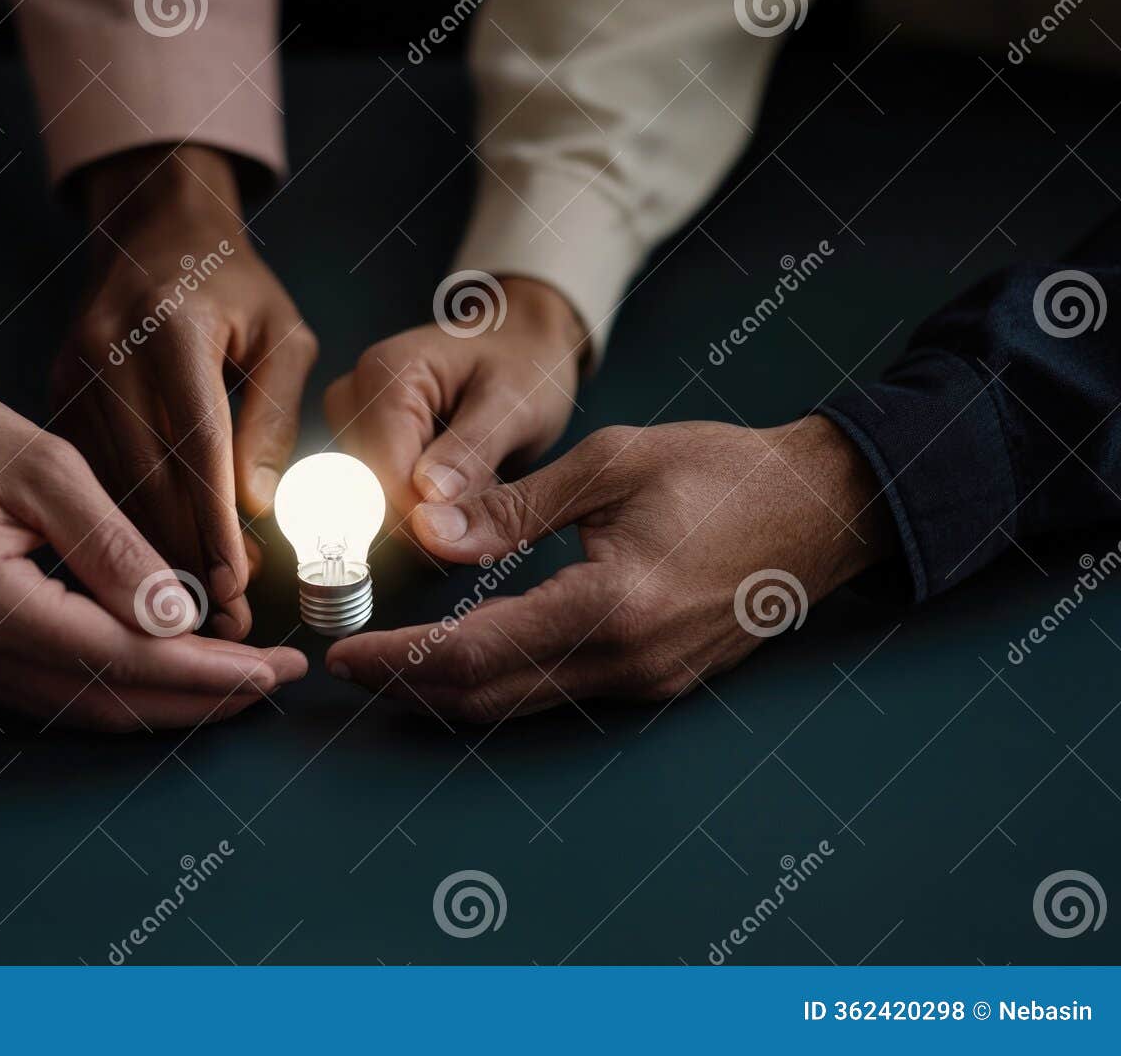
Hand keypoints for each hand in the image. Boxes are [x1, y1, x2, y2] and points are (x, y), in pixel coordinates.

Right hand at [0, 273, 305, 730]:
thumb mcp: (41, 465)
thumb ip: (112, 545)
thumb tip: (179, 616)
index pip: (123, 658)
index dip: (208, 670)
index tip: (275, 666)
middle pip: (103, 703)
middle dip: (198, 701)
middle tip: (271, 684)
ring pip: (73, 710)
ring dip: (158, 704)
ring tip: (232, 683)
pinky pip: (40, 692)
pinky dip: (107, 689)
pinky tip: (157, 672)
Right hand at [52, 145, 317, 639]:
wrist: (149, 230)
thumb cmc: (231, 282)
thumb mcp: (279, 330)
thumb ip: (270, 413)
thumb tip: (255, 504)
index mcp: (167, 328)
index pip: (194, 443)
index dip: (216, 523)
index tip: (239, 584)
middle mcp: (102, 354)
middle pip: (143, 481)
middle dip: (186, 560)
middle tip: (226, 626)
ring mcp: (66, 378)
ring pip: (108, 490)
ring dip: (151, 562)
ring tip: (197, 620)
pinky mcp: (50, 399)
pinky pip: (87, 479)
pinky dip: (118, 533)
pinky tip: (149, 584)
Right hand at [323, 277, 585, 523]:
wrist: (521, 343)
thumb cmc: (523, 363)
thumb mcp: (514, 404)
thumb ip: (472, 451)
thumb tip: (428, 499)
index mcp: (386, 374)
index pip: (382, 473)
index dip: (422, 517)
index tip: (471, 534)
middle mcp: (355, 395)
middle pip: (368, 492)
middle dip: (424, 518)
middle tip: (484, 508)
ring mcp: (353, 419)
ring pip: (371, 502)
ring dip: (424, 515)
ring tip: (475, 488)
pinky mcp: (362, 441)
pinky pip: (379, 497)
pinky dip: (421, 507)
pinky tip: (458, 489)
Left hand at [325, 417, 895, 722]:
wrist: (825, 510)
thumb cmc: (724, 472)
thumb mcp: (612, 463)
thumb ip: (512, 506)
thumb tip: (427, 528)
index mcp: (612, 608)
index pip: (474, 655)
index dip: (399, 660)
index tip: (346, 650)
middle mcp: (627, 665)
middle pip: (487, 699)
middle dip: (408, 686)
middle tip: (350, 661)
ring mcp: (645, 684)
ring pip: (519, 707)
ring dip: (447, 691)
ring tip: (391, 660)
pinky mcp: (656, 682)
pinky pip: (557, 695)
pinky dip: (497, 683)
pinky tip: (464, 653)